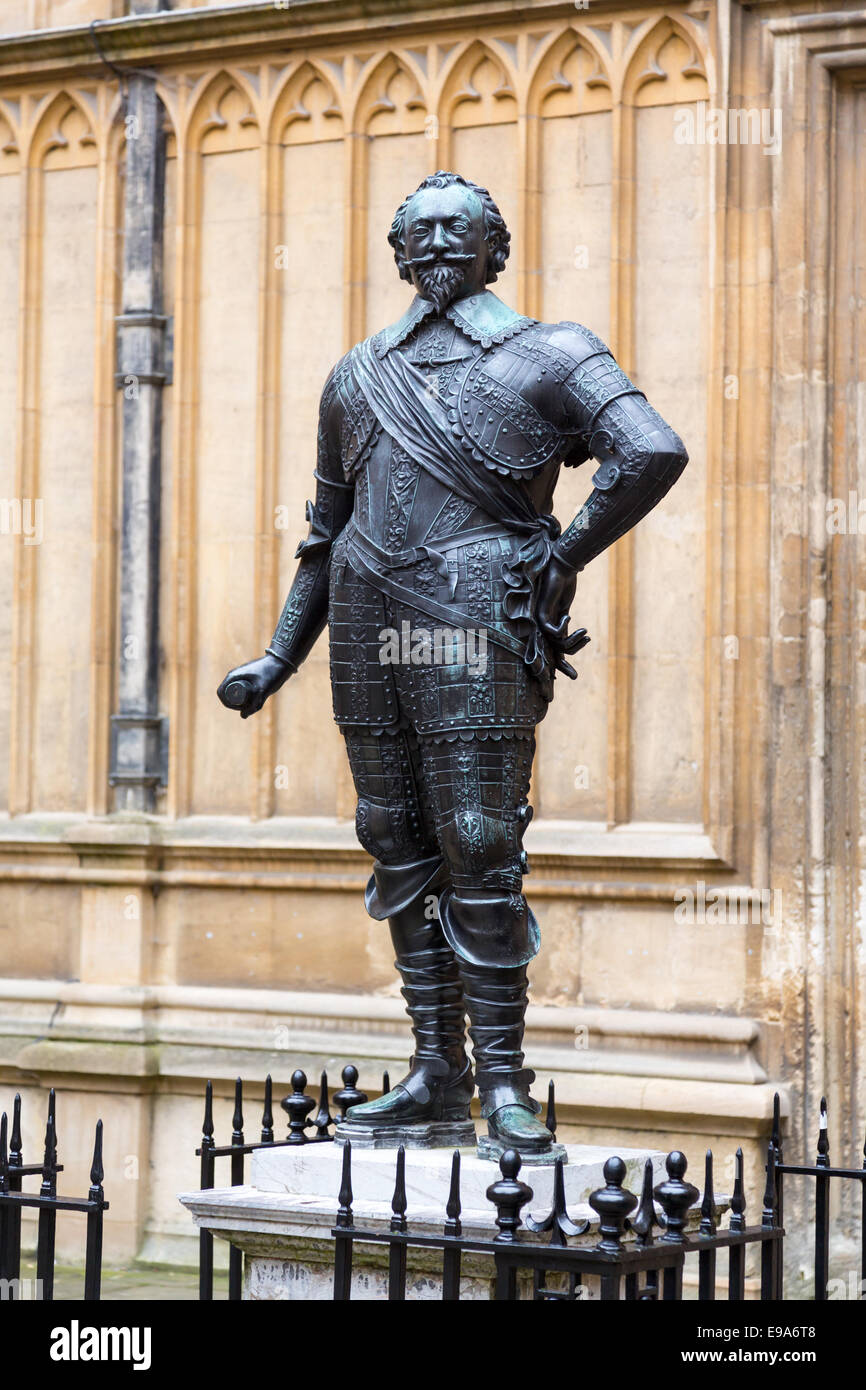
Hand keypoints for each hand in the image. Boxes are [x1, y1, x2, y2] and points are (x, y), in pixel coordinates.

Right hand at [217, 653, 291, 717]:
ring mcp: (242, 678)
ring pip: (238, 695)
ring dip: (246, 702)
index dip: (228, 704)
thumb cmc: (272, 673)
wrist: (282, 662)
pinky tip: (261, 699)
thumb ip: (255, 704)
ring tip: (259, 701)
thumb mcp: (263, 690)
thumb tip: (242, 717)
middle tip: (253, 707)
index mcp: (233, 676)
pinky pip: (245, 693)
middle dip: (239, 705)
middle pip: (229, 696)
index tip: (241, 709)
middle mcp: (235, 677)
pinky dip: (251, 699)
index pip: (221, 693)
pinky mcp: (249, 680)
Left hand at [536, 553, 588, 679]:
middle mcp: (543, 626)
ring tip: (586, 633)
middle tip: (575, 677)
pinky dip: (564, 629)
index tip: (572, 676)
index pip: (554, 650)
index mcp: (549, 626)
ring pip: (557, 644)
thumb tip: (580, 637)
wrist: (561, 568)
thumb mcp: (565, 610)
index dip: (561, 665)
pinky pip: (553, 633)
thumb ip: (565, 626)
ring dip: (574, 643)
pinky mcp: (541, 614)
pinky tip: (569, 618)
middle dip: (562, 667)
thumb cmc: (564, 586)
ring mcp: (540, 621)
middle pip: (553, 653)